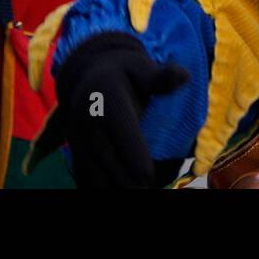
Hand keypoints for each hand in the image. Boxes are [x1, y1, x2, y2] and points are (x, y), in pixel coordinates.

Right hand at [56, 32, 187, 188]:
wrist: (91, 74)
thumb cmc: (125, 73)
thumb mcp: (142, 68)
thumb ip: (161, 78)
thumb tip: (185, 77)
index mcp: (108, 100)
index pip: (123, 135)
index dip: (136, 158)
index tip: (150, 176)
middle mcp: (88, 121)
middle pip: (108, 160)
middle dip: (129, 180)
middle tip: (149, 188)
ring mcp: (77, 138)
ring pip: (94, 173)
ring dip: (115, 186)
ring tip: (138, 191)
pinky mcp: (74, 149)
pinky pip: (83, 175)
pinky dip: (99, 186)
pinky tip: (118, 189)